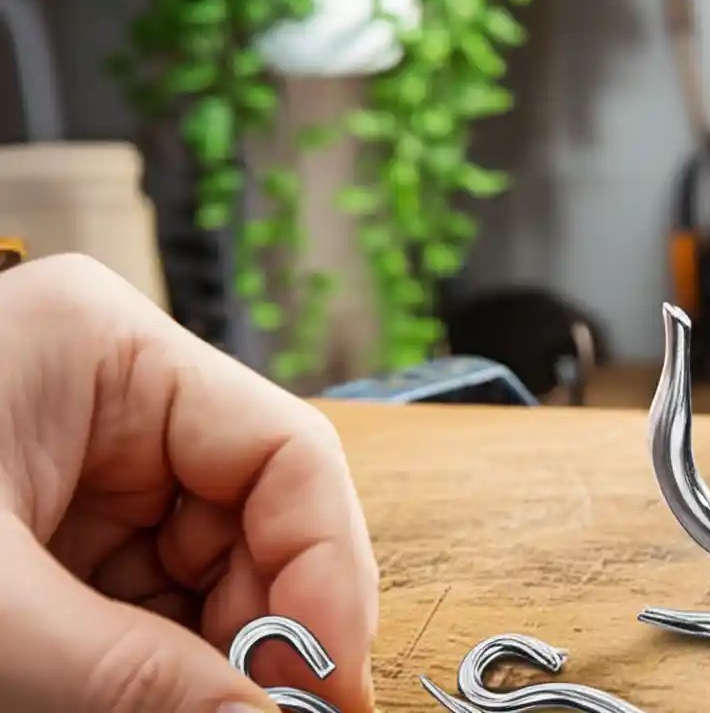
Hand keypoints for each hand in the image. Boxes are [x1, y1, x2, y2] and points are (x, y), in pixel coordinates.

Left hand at [0, 255, 378, 711]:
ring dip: (226, 652)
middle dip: (277, 625)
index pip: (287, 450)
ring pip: (214, 568)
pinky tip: (169, 697)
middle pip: (260, 516)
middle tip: (282, 712)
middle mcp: (115, 400)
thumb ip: (132, 673)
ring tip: (222, 710)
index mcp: (107, 350)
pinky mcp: (60, 531)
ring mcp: (90, 468)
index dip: (329, 571)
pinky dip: (171, 658)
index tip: (332, 682)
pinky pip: (153, 598)